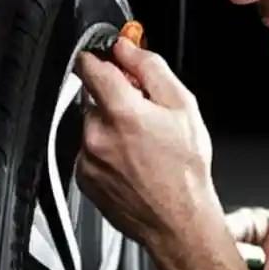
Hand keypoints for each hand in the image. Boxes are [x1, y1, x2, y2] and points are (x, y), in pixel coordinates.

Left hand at [74, 37, 216, 248]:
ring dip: (110, 126)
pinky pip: (88, 150)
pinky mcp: (82, 177)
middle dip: (114, 98)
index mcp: (120, 111)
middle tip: (143, 115)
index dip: (100, 58)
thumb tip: (127, 48)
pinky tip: (130, 161)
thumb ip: (150, 68)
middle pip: (93, 97)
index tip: (106, 60)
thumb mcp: (182, 106)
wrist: (178, 221)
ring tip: (141, 145)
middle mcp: (96, 134)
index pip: (89, 66)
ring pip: (91, 124)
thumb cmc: (185, 171)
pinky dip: (105, 150)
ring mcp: (86, 158)